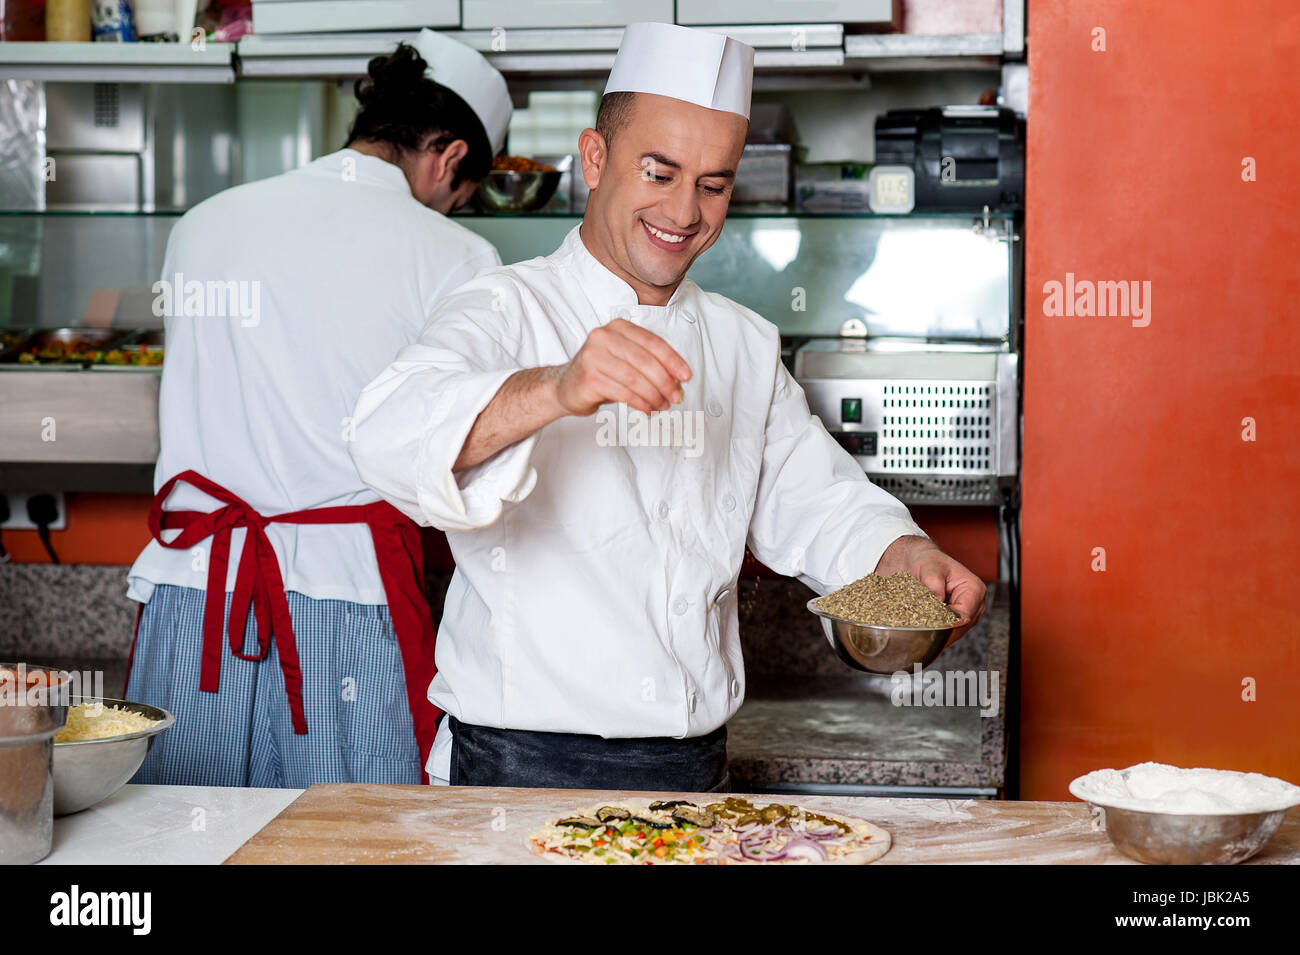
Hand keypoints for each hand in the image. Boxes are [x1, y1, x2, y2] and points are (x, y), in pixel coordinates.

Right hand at [553, 318, 690, 416]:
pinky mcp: (589, 378)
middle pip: (645, 360)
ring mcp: (593, 356)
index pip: (652, 342)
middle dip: (665, 381)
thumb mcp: (625, 359)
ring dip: (654, 395)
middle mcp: (603, 337)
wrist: (565, 387)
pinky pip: (623, 392)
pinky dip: (640, 403)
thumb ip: (649, 362)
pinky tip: (647, 409)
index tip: (685, 376)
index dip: (673, 360)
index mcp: (617, 327)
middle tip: (676, 396)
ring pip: (635, 378)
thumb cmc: (600, 372)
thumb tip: (677, 379)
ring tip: (662, 405)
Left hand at [873, 535, 986, 640]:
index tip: (927, 624)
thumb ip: (934, 582)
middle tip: (920, 627)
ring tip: (920, 625)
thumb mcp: (929, 567)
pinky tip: (924, 626)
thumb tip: (938, 600)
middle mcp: (976, 604)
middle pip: (960, 627)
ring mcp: (969, 614)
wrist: (923, 564)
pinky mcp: (959, 620)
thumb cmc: (928, 563)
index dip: (945, 622)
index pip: (963, 615)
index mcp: (974, 589)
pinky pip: (949, 632)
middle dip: (941, 629)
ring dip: (938, 631)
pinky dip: (937, 631)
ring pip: (954, 632)